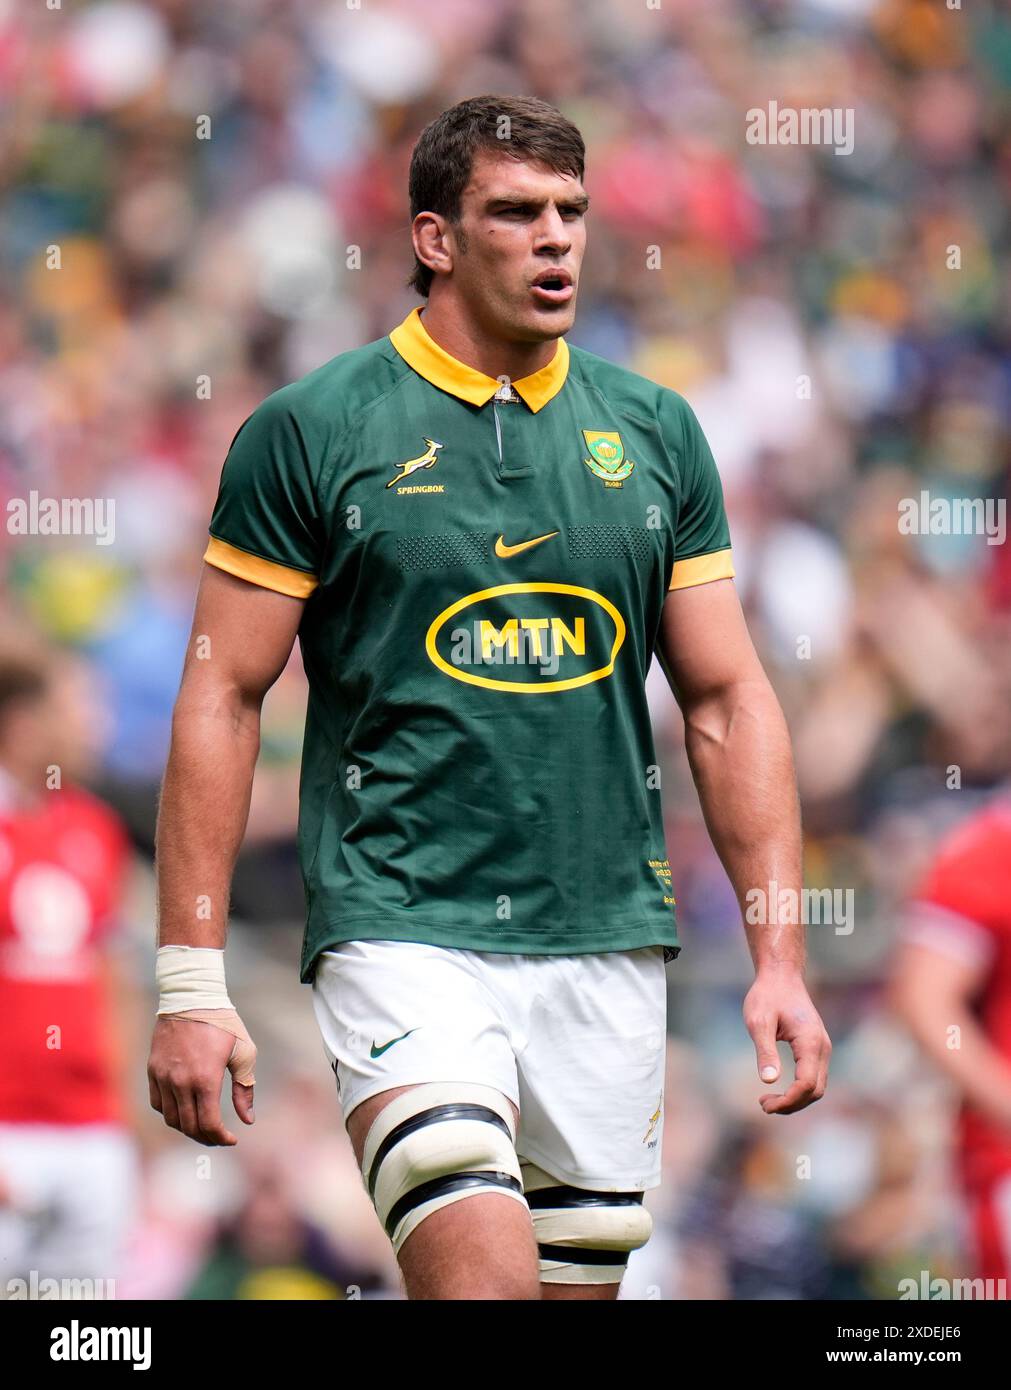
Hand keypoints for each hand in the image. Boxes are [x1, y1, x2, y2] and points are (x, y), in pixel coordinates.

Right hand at [147, 1013, 256, 1145]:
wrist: (191, 998)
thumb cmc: (223, 1024)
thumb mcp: (244, 1052)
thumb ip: (244, 1089)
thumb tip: (247, 1120)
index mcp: (205, 1079)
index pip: (208, 1124)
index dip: (220, 1138)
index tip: (232, 1139)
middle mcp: (181, 1082)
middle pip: (189, 1126)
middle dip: (206, 1138)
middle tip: (219, 1137)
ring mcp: (163, 1077)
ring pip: (171, 1119)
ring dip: (188, 1128)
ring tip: (203, 1127)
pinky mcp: (153, 1071)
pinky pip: (158, 1103)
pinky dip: (170, 1113)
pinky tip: (185, 1110)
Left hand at [743, 972, 830, 1114]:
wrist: (781, 976)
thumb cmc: (767, 996)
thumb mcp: (759, 1022)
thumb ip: (765, 1051)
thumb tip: (769, 1081)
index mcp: (810, 1042)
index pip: (807, 1084)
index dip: (788, 1100)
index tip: (764, 1104)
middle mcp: (822, 1047)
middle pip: (816, 1091)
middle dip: (792, 1104)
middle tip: (763, 1105)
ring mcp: (822, 1048)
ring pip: (817, 1087)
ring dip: (796, 1099)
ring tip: (767, 1101)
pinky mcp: (816, 1048)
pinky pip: (813, 1077)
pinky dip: (799, 1090)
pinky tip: (778, 1090)